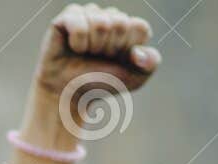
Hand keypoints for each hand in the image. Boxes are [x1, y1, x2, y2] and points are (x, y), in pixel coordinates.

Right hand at [34, 4, 159, 113]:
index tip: (116, 60)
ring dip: (93, 47)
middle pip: (120, 24)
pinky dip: (78, 43)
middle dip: (109, 48)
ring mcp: (89, 14)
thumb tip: (140, 51)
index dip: (128, 49)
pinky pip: (79, 25)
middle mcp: (110, 16)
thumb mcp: (134, 79)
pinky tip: (73, 48)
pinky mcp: (67, 17)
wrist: (70, 95)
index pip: (139, 27)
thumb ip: (151, 63)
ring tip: (85, 54)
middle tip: (97, 58)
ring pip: (101, 24)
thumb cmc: (100, 84)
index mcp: (129, 27)